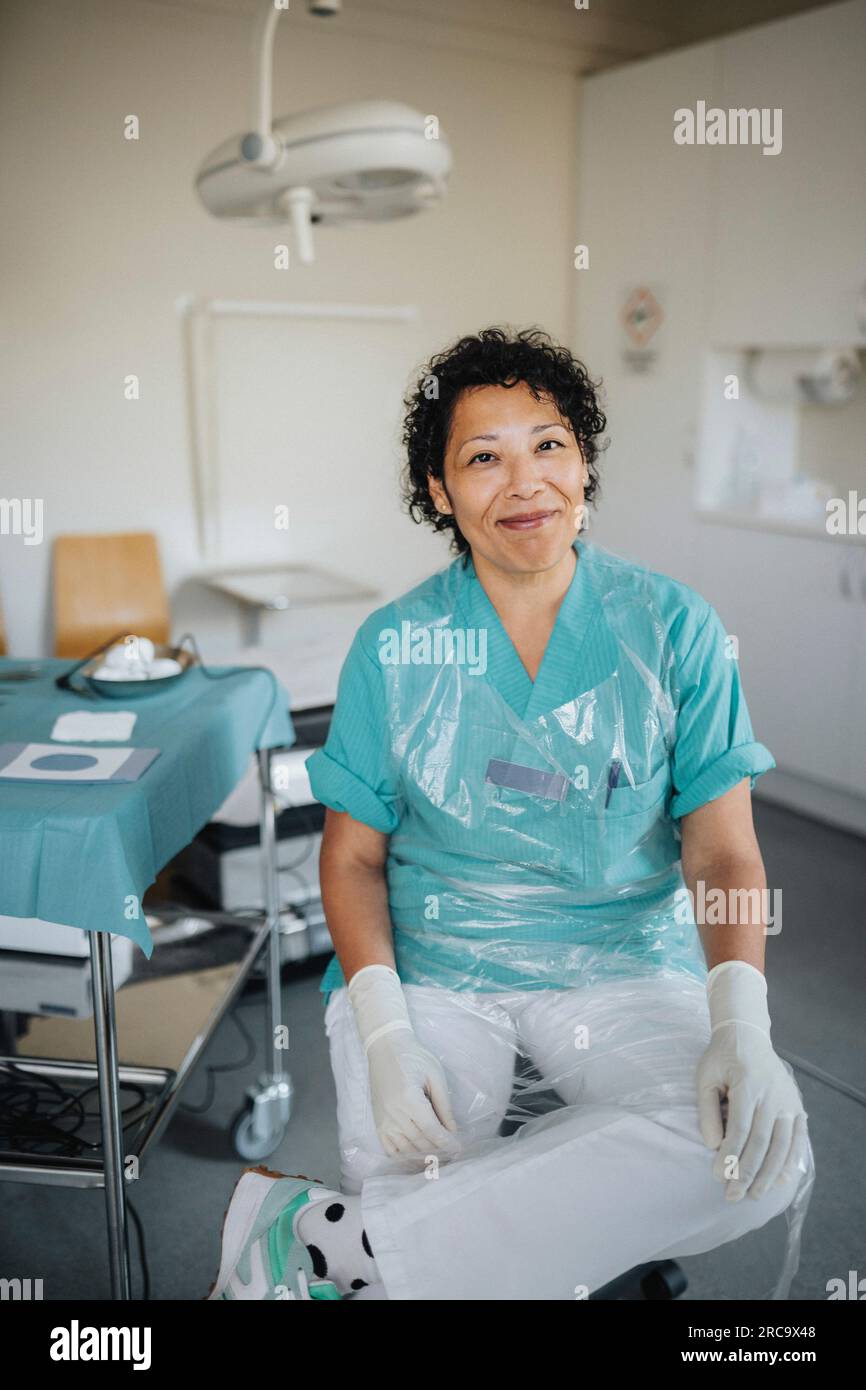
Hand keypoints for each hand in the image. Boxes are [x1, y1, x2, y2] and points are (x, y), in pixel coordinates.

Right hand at [347, 963, 457, 1158]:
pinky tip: (416, 1159)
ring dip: (422, 1157)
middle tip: (452, 1156)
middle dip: (438, 1152)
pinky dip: (403, 1158)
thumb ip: (444, 1105)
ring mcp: (383, 1120)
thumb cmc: (413, 1057)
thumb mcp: (435, 1075)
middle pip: (419, 1142)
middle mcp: (393, 1113)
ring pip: (405, 1149)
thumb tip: (453, 1131)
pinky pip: (389, 1149)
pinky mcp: (377, 1123)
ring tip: (438, 1159)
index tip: (459, 1149)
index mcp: (409, 1099)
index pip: (431, 1130)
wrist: (385, 1048)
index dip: (446, 1142)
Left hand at [697, 961, 808, 1201]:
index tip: (717, 1176)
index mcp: (748, 1085)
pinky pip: (798, 1139)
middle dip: (747, 1173)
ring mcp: (788, 1101)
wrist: (748, 1036)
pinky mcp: (796, 1106)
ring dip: (769, 1174)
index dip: (730, 1155)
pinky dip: (791, 1161)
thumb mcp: (705, 1076)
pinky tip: (780, 1180)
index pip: (740, 1129)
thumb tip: (713, 1145)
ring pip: (782, 1145)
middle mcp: (772, 1095)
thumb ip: (707, 1110)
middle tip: (732, 1195)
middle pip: (762, 1142)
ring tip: (754, 1195)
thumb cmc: (721, 1058)